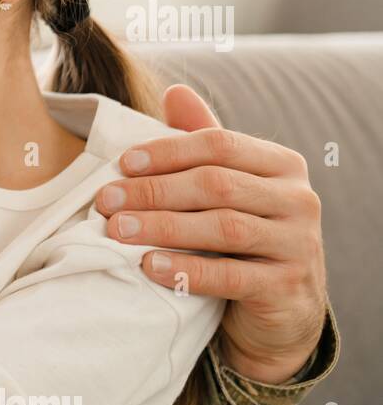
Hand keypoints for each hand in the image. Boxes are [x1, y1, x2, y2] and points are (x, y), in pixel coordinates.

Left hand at [96, 84, 327, 383]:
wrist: (282, 313)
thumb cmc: (243, 242)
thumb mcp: (227, 189)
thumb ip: (203, 145)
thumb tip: (175, 91)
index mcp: (281, 165)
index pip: (219, 144)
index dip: (167, 151)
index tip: (122, 163)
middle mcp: (298, 198)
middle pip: (216, 184)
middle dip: (154, 190)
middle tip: (106, 201)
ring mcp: (298, 243)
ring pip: (223, 226)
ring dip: (162, 226)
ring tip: (117, 230)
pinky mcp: (287, 287)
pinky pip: (230, 275)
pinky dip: (186, 269)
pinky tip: (148, 266)